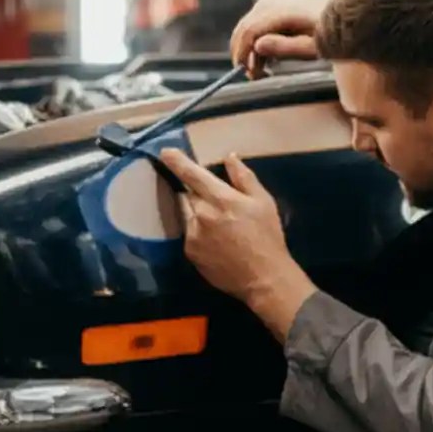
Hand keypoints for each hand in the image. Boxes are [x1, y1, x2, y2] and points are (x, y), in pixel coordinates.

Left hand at [159, 148, 317, 341]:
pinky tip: (218, 244)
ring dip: (200, 216)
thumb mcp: (263, 202)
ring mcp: (193, 235)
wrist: (263, 278)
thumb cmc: (267, 237)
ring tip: (224, 230)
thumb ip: (244, 177)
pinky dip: (200, 234)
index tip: (165, 152)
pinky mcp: (190, 252)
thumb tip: (230, 157)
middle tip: (221, 207)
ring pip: (190, 216)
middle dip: (200, 195)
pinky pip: (190, 235)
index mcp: (221, 198)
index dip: (177, 161)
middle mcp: (201, 214)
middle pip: (190, 195)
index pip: (192, 174)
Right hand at [230, 0, 329, 77]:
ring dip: (248, 53)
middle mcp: (267, 5)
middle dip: (243, 56)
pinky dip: (254, 46)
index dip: (244, 55)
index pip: (249, 32)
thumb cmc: (329, 34)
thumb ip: (284, 47)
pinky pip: (252, 29)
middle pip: (242, 31)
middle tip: (255, 77)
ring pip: (244, 31)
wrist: (341, 16)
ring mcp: (266, 5)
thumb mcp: (312, 47)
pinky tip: (266, 61)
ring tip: (262, 72)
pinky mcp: (268, 10)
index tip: (251, 75)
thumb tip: (257, 46)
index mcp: (279, 12)